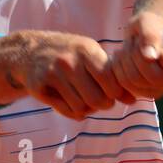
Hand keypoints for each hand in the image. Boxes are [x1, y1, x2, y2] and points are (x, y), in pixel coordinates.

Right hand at [0, 30, 131, 120]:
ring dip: (88, 109)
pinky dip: (74, 113)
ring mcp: (53, 74)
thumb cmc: (69, 54)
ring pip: (82, 107)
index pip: (110, 80)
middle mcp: (69, 61)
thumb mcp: (90, 55)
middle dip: (103, 105)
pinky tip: (73, 103)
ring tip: (86, 100)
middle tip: (101, 101)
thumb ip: (111, 75)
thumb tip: (133, 100)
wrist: (29, 51)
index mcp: (86, 50)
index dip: (116, 92)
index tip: (113, 93)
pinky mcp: (39, 87)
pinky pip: (66, 111)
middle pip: (98, 99)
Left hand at [107, 11, 162, 102]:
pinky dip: (119, 72)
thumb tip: (150, 56)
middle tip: (134, 42)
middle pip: (154, 77)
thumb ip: (150, 35)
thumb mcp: (147, 21)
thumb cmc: (150, 25)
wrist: (143, 33)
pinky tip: (121, 59)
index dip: (156, 52)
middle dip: (136, 57)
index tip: (151, 39)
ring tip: (126, 48)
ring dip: (124, 63)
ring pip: (136, 84)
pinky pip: (126, 89)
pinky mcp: (147, 93)